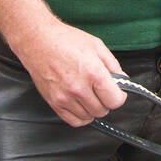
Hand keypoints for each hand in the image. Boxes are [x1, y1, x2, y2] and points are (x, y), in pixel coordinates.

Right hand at [10, 16, 127, 127]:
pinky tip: (81, 104)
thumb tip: (122, 80)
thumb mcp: (96, 46)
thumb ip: (113, 65)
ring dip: (93, 109)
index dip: (119, 96)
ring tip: (90, 95)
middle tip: (102, 91)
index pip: (115, 100)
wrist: (38, 40)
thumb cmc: (65, 40)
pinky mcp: (53, 102)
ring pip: (89, 117)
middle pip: (103, 110)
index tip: (117, 92)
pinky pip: (73, 120)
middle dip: (106, 101)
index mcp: (93, 72)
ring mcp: (64, 97)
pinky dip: (81, 116)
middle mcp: (78, 87)